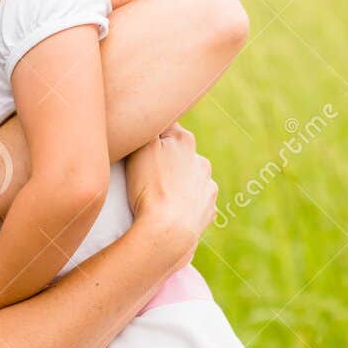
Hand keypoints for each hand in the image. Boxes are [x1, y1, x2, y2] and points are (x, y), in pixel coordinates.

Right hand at [124, 124, 215, 269]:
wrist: (168, 231)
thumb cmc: (150, 187)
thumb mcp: (142, 147)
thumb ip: (149, 128)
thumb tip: (152, 116)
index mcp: (185, 142)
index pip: (166, 127)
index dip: (151, 135)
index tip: (139, 145)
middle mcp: (201, 162)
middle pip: (180, 154)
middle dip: (166, 161)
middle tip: (145, 175)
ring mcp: (207, 188)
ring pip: (189, 179)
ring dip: (177, 183)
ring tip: (158, 197)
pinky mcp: (208, 211)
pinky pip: (194, 202)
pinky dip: (184, 204)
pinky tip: (170, 211)